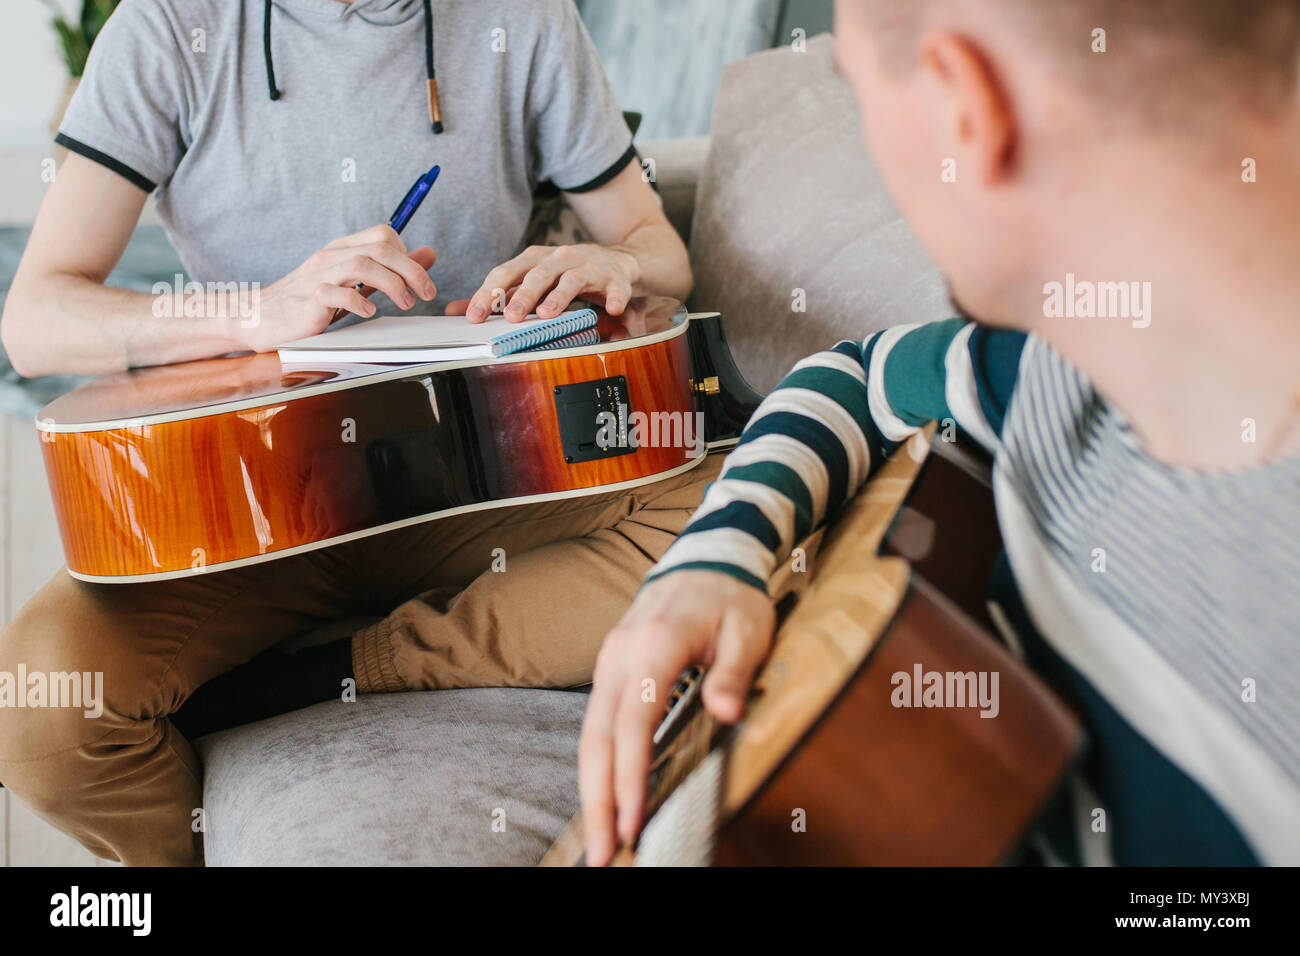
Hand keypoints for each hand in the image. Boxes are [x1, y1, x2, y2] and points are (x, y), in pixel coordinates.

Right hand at [243, 225, 436, 350]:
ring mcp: (318, 276)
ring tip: (405, 303)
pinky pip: (335, 293)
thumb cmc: (308, 301)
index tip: (418, 280)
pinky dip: (358, 302)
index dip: (408, 254)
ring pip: (361, 264)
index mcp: (342, 249)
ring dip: (392, 284)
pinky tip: (369, 313)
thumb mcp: (352, 281)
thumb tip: (429, 253)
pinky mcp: (308, 300)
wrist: (258, 316)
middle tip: (427, 294)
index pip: (384, 234)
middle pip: (380, 248)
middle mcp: (331, 256)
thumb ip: (390, 268)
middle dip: (412, 270)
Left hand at [451, 243, 638, 323]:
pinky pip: (614, 288)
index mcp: (534, 260)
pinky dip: (614, 297)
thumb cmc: (567, 275)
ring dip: (559, 297)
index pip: (506, 274)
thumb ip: (498, 298)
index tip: (473, 316)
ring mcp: (587, 267)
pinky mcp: (614, 277)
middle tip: (511, 317)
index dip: (489, 294)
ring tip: (548, 314)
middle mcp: (559, 259)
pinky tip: (612, 310)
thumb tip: (456, 312)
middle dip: (523, 295)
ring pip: (571, 280)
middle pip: (537, 275)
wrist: (617, 261)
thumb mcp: (531, 281)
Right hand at [578, 570, 775, 865]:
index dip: (630, 776)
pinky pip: (597, 722)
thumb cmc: (732, 598)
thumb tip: (727, 711)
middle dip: (597, 799)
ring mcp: (610, 660)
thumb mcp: (748, 631)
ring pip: (589, 733)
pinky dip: (597, 763)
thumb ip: (734, 673)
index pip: (634, 723)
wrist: (708, 559)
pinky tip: (605, 795)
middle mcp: (621, 655)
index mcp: (655, 645)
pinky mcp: (611, 667)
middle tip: (601, 854)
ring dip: (591, 787)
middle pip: (597, 737)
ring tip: (600, 838)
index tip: (631, 822)